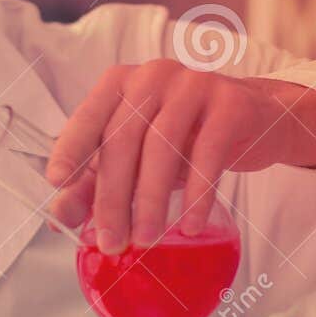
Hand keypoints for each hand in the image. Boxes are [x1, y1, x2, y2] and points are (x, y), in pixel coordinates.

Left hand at [43, 60, 315, 252]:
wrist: (258, 119)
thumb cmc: (187, 139)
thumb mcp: (139, 158)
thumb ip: (96, 181)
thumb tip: (59, 216)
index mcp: (122, 83)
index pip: (89, 115)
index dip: (71, 147)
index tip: (56, 182)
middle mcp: (154, 75)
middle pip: (123, 138)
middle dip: (113, 196)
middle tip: (111, 241)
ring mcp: (194, 84)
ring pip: (162, 145)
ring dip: (150, 200)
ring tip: (146, 240)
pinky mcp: (231, 103)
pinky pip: (209, 153)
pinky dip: (196, 195)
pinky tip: (189, 225)